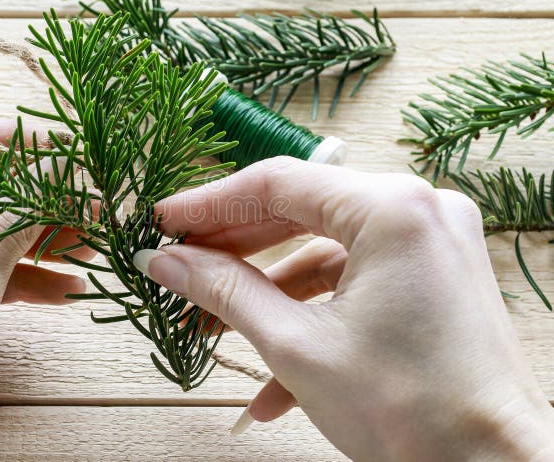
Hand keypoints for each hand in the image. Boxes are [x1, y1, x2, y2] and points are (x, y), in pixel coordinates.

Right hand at [133, 157, 553, 460]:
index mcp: (391, 208)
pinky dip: (311, 315)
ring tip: (211, 326)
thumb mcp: (296, 346)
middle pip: (300, 211)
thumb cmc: (406, 410)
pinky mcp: (432, 276)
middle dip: (233, 248)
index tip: (162, 222)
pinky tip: (270, 379)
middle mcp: (418, 209)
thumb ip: (224, 290)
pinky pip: (355, 281)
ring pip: (324, 250)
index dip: (209, 204)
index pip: (277, 184)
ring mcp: (430, 242)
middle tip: (179, 266)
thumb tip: (163, 261)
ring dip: (267, 291)